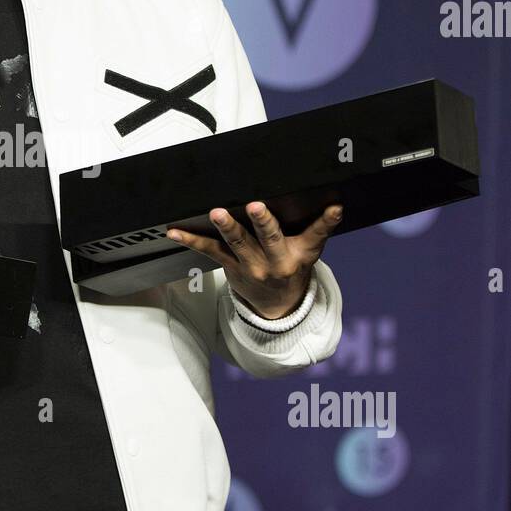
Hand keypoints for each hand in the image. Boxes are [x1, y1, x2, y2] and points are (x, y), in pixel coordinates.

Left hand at [166, 202, 342, 319]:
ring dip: (226, 227)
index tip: (335, 208)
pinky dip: (191, 240)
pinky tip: (174, 231)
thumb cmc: (293, 266)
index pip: (316, 235)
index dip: (326, 221)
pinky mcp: (230, 267)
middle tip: (256, 206)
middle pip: (271, 238)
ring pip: (238, 243)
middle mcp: (276, 261)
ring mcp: (251, 266)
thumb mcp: (310, 251)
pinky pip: (209, 251)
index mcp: (299, 254)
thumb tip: (336, 204)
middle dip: (263, 222)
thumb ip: (319, 228)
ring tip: (217, 213)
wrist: (277, 305)